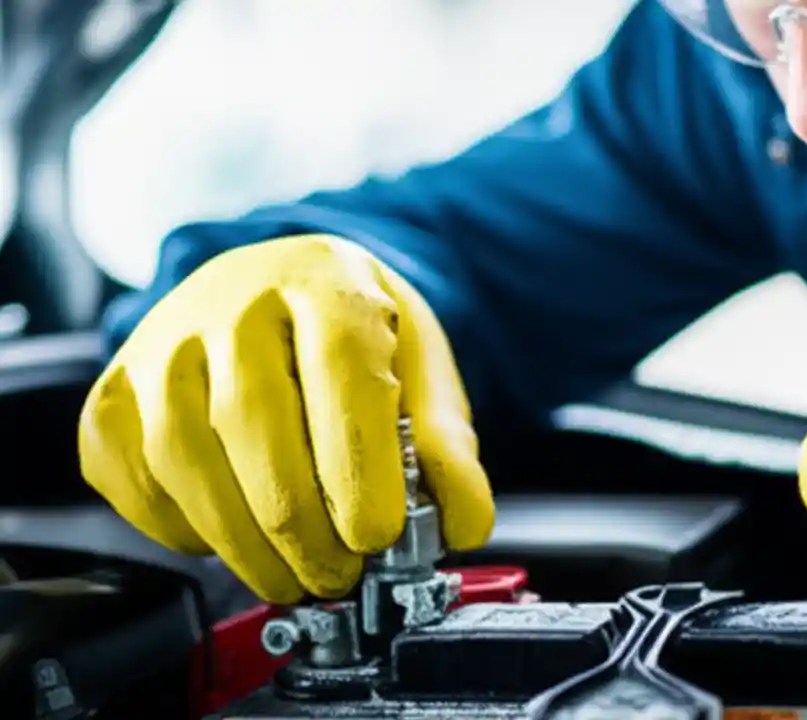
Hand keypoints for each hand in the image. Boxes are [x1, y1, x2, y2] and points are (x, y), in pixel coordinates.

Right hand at [79, 235, 493, 602]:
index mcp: (326, 280)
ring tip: (296, 575)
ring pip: (184, 455)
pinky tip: (233, 537)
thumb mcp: (420, 364)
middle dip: (301, 524)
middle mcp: (232, 299)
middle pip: (252, 421)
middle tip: (340, 574)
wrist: (274, 289)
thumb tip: (463, 522)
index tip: (377, 535)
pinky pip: (132, 475)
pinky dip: (182, 529)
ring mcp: (161, 342)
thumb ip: (446, 441)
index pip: (340, 368)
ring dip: (243, 542)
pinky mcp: (115, 391)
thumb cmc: (352, 332)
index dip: (358, 465)